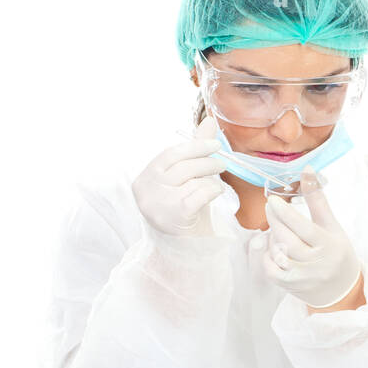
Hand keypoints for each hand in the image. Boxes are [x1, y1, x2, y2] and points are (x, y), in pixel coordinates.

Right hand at [132, 116, 225, 236]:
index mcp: (145, 178)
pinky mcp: (173, 216)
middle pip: (181, 165)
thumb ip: (195, 149)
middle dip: (206, 161)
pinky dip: (212, 190)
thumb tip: (210, 121)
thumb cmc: (185, 207)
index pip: (170, 154)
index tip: (215, 145)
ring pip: (191, 179)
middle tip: (222, 164)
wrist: (184, 247)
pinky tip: (216, 192)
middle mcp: (146, 189)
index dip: (194, 147)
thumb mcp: (187, 178)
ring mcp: (156, 203)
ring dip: (210, 178)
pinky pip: (198, 194)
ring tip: (217, 182)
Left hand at [262, 167, 363, 308]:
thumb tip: (307, 170)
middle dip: (275, 220)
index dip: (285, 213)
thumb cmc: (336, 252)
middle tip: (271, 207)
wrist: (342, 289)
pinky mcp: (293, 286)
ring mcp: (304, 277)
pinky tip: (275, 250)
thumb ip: (318, 201)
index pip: (303, 228)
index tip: (273, 200)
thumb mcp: (332, 226)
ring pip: (278, 253)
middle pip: (287, 239)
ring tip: (278, 230)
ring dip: (274, 239)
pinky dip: (269, 257)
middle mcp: (317, 263)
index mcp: (329, 245)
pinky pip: (271, 270)